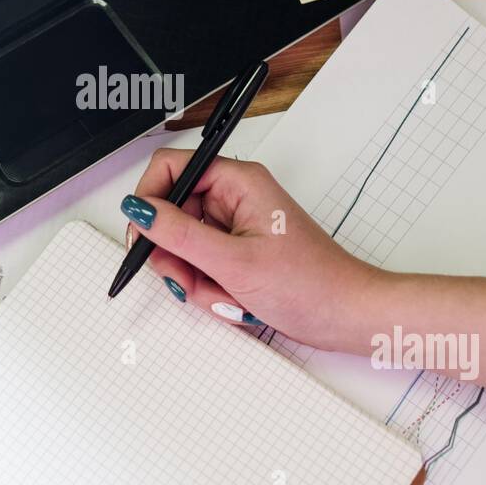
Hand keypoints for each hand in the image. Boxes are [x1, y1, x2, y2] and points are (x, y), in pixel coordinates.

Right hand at [120, 150, 378, 348]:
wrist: (345, 316)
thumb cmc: (311, 284)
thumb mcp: (233, 261)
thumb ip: (179, 235)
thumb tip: (140, 211)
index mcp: (238, 182)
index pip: (171, 168)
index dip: (149, 199)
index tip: (145, 234)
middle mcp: (235, 198)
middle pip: (172, 214)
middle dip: (177, 255)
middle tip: (192, 278)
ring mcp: (235, 227)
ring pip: (184, 248)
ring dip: (196, 279)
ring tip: (227, 293)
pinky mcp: (238, 253)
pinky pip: (202, 267)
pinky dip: (210, 289)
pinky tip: (236, 300)